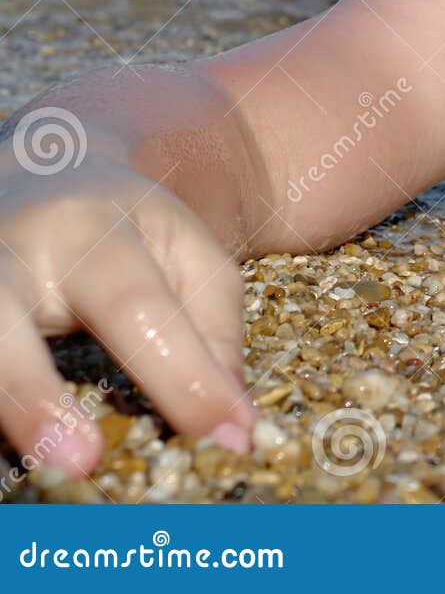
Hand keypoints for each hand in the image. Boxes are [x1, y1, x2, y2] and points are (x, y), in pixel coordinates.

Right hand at [0, 152, 258, 477]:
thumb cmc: (129, 229)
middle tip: (80, 462)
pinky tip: (8, 456)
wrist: (47, 166)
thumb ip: (215, 328)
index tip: (228, 440)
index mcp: (91, 231)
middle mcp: (10, 253)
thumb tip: (231, 423)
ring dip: (0, 404)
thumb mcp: (187, 251)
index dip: (185, 377)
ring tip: (34, 469)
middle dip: (32, 393)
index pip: (140, 308)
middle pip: (4, 318)